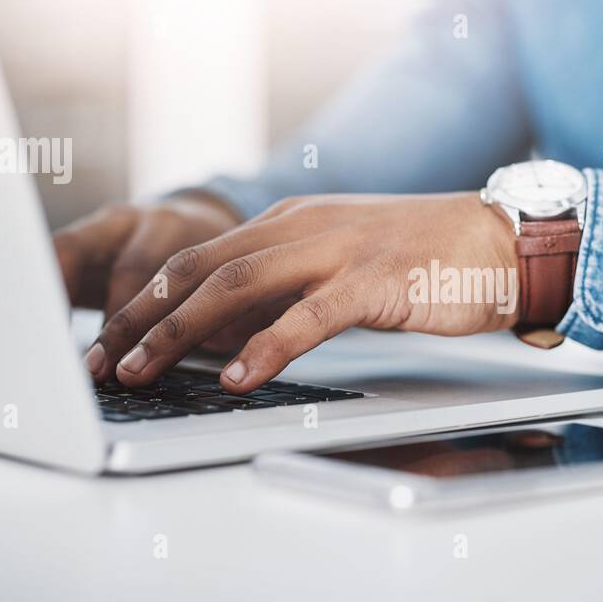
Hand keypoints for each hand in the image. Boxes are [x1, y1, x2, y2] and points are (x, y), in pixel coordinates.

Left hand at [84, 192, 520, 391]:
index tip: (106, 339)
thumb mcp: (342, 262)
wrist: (501, 241)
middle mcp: (302, 228)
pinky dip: (266, 348)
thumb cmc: (426, 260)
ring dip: (179, 333)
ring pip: (236, 288)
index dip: (143, 300)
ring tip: (143, 371)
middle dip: (139, 318)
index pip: (196, 259)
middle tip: (100, 362)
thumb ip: (288, 289)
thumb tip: (231, 336)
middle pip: (198, 270)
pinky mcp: (374, 283)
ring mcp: (338, 251)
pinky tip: (238, 378)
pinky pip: (307, 317)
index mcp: (290, 223)